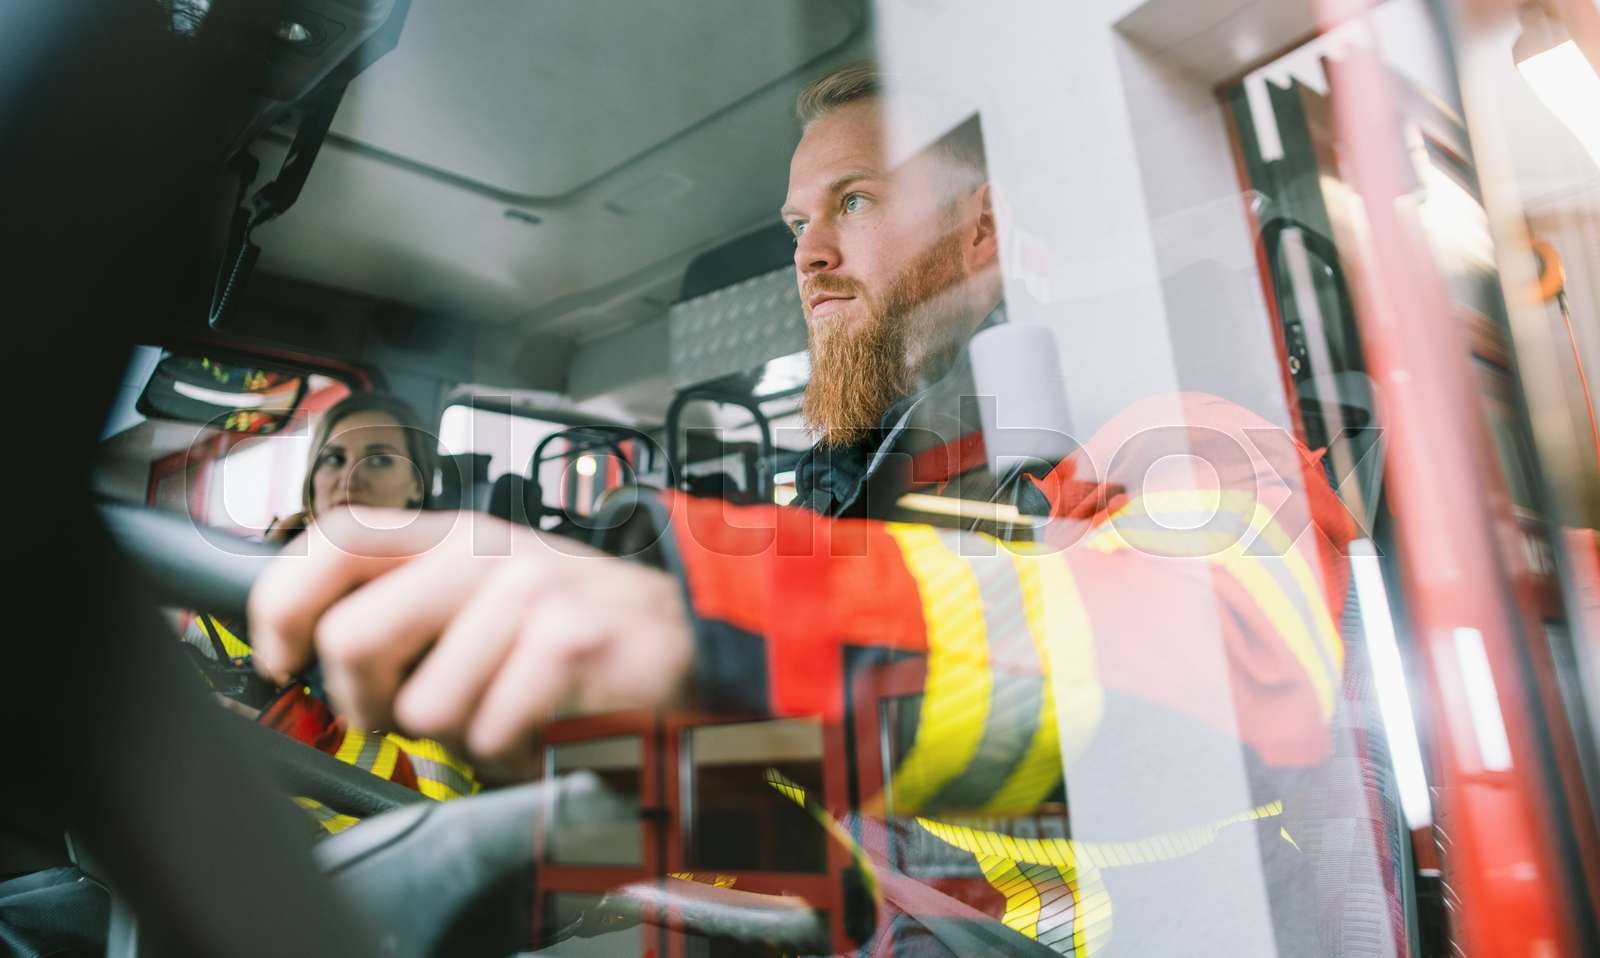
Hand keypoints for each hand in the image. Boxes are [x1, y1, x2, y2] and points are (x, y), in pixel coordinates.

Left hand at [247, 508, 693, 775]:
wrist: (688, 640)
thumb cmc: (577, 628)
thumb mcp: (486, 594)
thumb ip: (408, 604)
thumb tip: (312, 651)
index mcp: (453, 535)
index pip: (338, 538)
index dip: (285, 604)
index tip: (286, 657)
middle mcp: (485, 553)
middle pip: (355, 636)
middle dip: (368, 703)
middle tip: (408, 713)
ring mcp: (530, 593)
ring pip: (424, 707)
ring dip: (461, 737)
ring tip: (507, 713)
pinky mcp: (570, 643)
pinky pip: (490, 735)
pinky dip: (514, 756)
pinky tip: (545, 729)